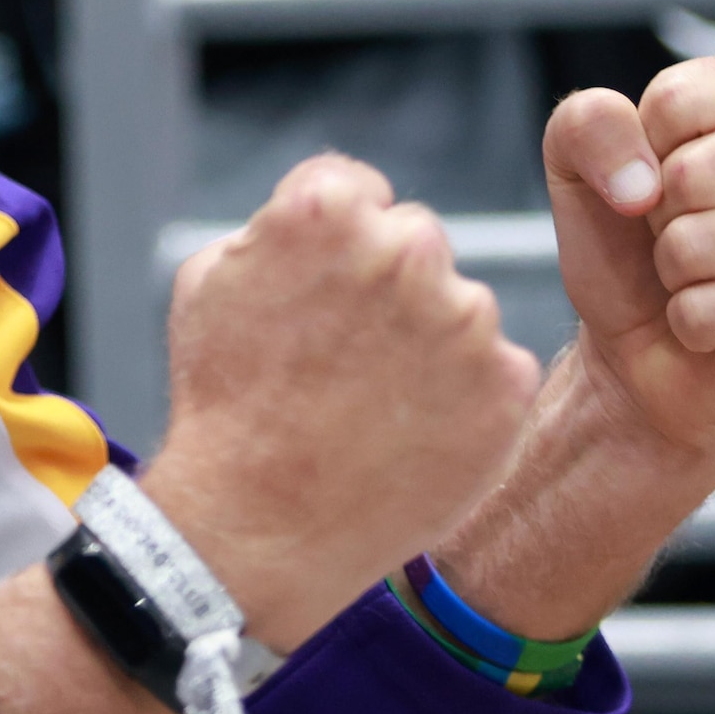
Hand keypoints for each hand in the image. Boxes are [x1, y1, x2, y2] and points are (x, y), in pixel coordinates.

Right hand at [136, 153, 541, 652]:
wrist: (259, 524)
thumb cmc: (223, 401)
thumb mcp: (209, 278)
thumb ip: (276, 224)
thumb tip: (326, 216)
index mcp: (329, 210)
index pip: (358, 189)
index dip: (334, 241)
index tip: (319, 290)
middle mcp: (407, 249)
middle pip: (414, 242)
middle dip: (388, 284)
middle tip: (347, 354)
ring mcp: (465, 319)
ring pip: (459, 308)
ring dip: (429, 341)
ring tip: (373, 404)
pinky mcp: (505, 386)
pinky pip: (493, 371)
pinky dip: (464, 398)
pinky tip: (411, 433)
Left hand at [547, 56, 714, 457]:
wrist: (642, 344)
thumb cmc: (628, 245)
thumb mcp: (578, 165)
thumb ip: (588, 124)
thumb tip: (639, 180)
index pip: (675, 102)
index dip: (640, 153)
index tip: (657, 180)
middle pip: (692, 172)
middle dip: (660, 219)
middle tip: (680, 235)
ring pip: (714, 241)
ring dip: (679, 272)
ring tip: (701, 274)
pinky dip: (700, 323)